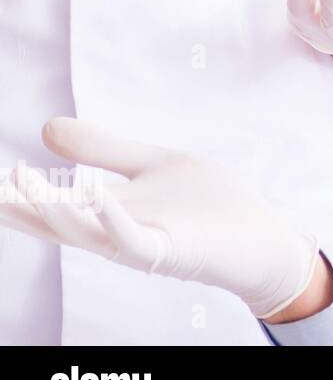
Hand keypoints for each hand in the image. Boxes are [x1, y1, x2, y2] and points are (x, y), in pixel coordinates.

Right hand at [0, 118, 317, 318]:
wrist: (261, 235)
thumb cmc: (209, 205)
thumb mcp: (149, 164)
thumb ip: (102, 148)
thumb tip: (47, 127)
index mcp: (107, 211)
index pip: (50, 202)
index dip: (16, 194)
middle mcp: (116, 231)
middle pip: (57, 221)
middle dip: (19, 206)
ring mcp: (143, 243)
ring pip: (85, 233)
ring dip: (53, 209)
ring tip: (24, 181)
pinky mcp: (172, 251)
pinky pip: (134, 240)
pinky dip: (113, 219)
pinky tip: (96, 193)